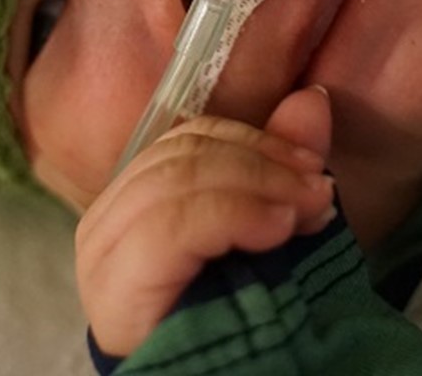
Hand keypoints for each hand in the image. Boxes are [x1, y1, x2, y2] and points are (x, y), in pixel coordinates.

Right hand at [76, 86, 336, 357]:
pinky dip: (233, 214)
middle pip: (183, 155)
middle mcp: (106, 222)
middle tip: (319, 190)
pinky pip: (171, 225)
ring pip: (177, 180)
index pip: (187, 141)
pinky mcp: (112, 286)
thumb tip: (313, 98)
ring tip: (309, 211)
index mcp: (135, 202)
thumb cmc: (237, 323)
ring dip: (258, 186)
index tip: (315, 167)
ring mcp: (103, 255)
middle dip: (263, 164)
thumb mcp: (269, 237)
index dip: (255, 141)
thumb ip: (283, 170)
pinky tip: (275, 228)